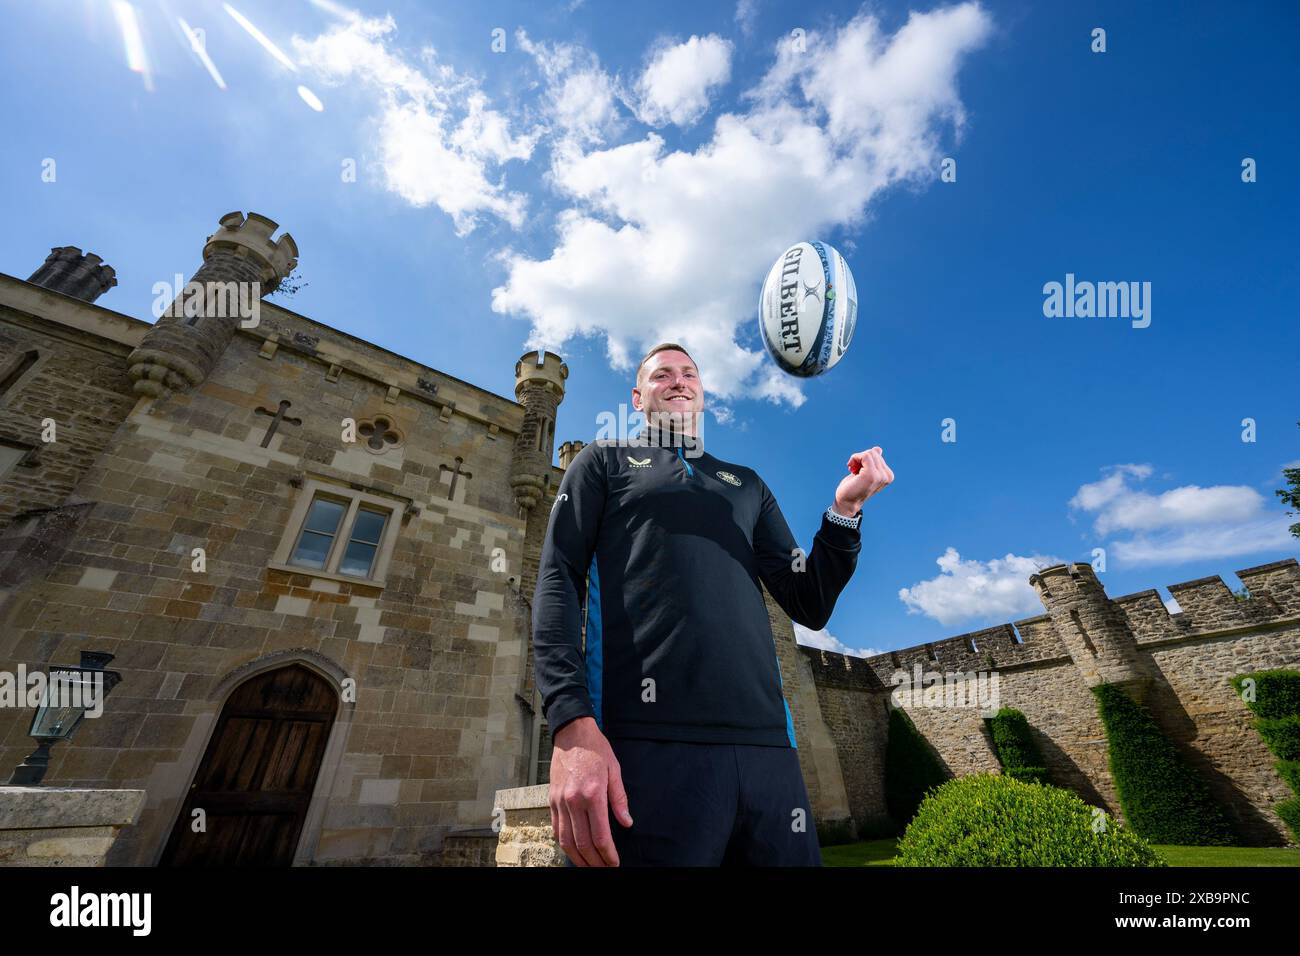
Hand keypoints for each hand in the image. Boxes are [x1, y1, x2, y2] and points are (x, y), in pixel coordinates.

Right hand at [549, 717, 632, 865]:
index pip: (600, 835)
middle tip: (604, 868)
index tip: (614, 863)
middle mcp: (573, 801)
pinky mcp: (551, 800)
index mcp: (592, 794)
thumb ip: (619, 799)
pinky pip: (556, 829)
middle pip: (582, 843)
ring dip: (578, 858)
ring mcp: (560, 801)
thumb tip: (627, 822)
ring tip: (589, 866)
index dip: (608, 854)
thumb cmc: (596, 749)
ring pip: (566, 840)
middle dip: (594, 861)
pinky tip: (574, 850)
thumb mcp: (615, 770)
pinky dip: (564, 844)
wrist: (572, 733)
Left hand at [833, 446, 894, 515]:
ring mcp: (880, 476)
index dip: (864, 459)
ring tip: (853, 471)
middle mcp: (887, 476)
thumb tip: (878, 449)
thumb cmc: (854, 486)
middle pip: (873, 452)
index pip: (877, 453)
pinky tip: (851, 469)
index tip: (859, 470)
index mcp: (888, 475)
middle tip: (854, 471)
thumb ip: (873, 460)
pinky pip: (865, 455)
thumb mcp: (864, 471)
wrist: (847, 502)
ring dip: (856, 459)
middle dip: (860, 458)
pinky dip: (855, 458)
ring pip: (869, 453)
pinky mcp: (872, 475)